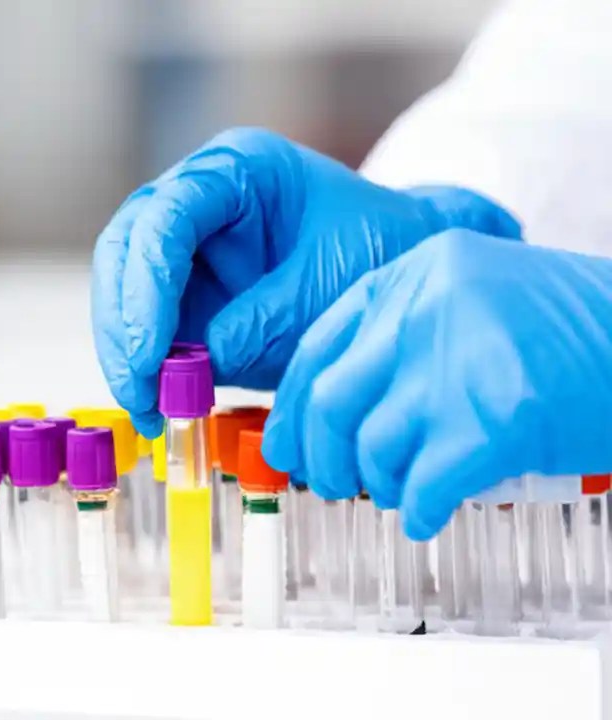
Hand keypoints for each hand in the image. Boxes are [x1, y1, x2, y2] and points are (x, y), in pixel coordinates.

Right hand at [90, 127, 520, 435]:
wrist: (399, 270)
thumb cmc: (375, 256)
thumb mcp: (329, 287)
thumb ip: (261, 322)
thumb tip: (198, 362)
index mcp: (234, 170)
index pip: (165, 218)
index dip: (147, 287)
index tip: (149, 353)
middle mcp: (194, 199)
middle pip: (124, 251)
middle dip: (122, 325)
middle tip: (137, 388)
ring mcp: (181, 246)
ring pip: (120, 291)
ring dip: (124, 353)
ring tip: (147, 408)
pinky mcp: (180, 292)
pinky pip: (141, 326)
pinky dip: (143, 367)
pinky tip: (155, 406)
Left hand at [263, 230, 611, 539]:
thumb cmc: (575, 335)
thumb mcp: (476, 302)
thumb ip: (406, 338)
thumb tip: (334, 413)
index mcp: (417, 272)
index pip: (319, 345)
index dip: (293, 407)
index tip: (287, 444)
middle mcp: (428, 306)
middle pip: (331, 399)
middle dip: (322, 456)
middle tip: (334, 483)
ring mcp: (460, 359)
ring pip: (372, 446)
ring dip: (378, 484)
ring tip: (401, 493)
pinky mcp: (498, 417)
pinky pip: (425, 484)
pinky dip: (419, 510)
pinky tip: (429, 514)